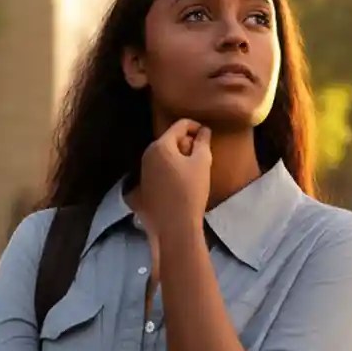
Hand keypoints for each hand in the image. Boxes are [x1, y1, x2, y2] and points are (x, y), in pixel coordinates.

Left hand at [139, 119, 211, 235]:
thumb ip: (203, 142)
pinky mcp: (145, 184)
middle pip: (171, 139)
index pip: (180, 125)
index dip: (196, 126)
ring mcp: (144, 170)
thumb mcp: (202, 163)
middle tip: (202, 155)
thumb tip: (203, 130)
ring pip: (165, 154)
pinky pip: (160, 168)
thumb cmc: (190, 191)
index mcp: (161, 145)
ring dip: (180, 156)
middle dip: (187, 143)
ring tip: (195, 170)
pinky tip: (183, 182)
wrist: (174, 225)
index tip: (207, 135)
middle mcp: (148, 154)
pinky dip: (172, 168)